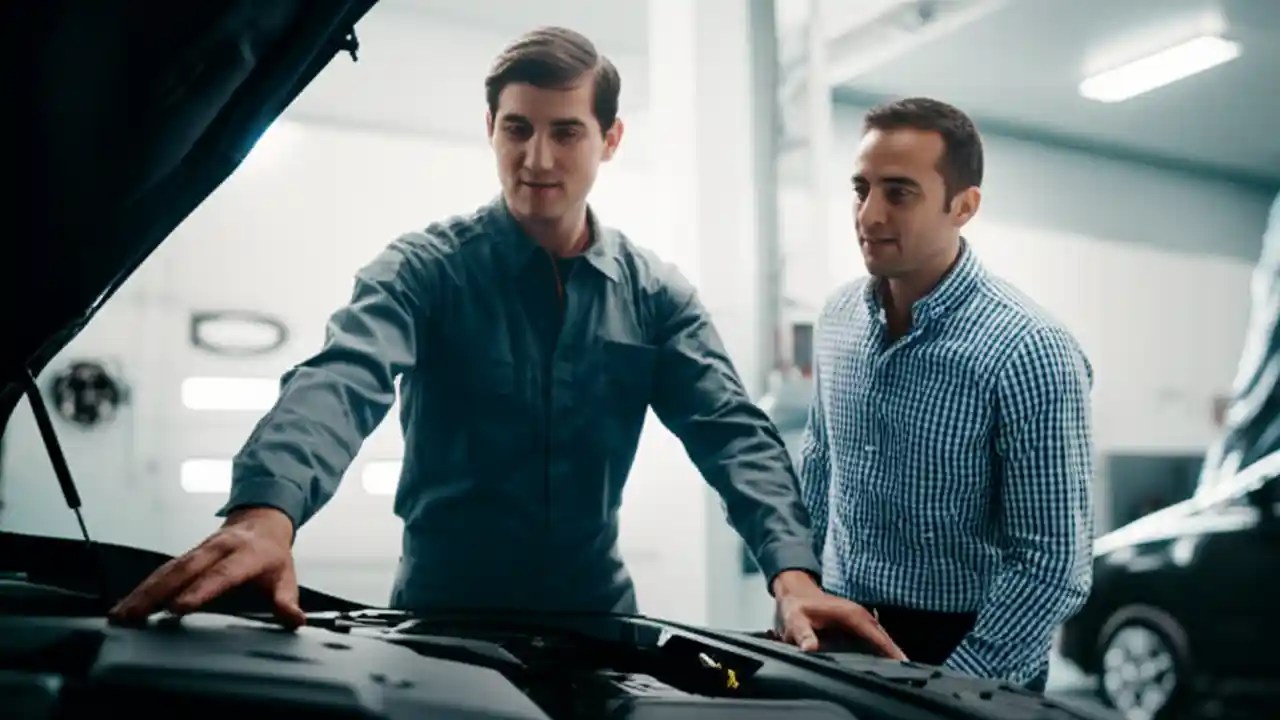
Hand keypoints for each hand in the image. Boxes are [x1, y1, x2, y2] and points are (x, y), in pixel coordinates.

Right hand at [108, 506, 303, 627]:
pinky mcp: (185, 556)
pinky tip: (124, 606)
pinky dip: (141, 588)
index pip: (221, 574)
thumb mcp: (285, 576)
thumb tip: (295, 620)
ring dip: (142, 592)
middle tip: (135, 615)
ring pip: (166, 570)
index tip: (178, 608)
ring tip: (121, 615)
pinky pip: (161, 571)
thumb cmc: (272, 555)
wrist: (261, 522)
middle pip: (183, 570)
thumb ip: (286, 600)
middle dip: (157, 593)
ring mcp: (197, 550)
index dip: (200, 590)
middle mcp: (216, 549)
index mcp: (245, 554)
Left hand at [771, 570, 906, 659]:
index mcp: (850, 614)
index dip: (890, 649)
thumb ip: (802, 633)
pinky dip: (883, 648)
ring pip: (881, 637)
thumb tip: (810, 647)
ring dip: (892, 651)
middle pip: (884, 637)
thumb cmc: (797, 608)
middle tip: (910, 672)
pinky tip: (887, 661)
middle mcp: (860, 614)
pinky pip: (875, 637)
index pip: (876, 634)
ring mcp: (860, 618)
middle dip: (897, 653)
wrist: (796, 595)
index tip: (904, 663)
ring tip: (904, 669)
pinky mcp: (858, 623)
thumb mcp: (795, 620)